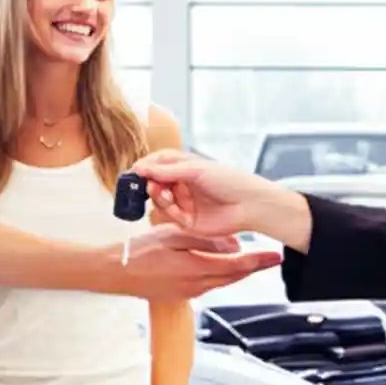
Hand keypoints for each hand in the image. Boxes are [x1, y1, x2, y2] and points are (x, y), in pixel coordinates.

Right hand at [116, 223, 281, 300]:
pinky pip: (208, 284)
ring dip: (236, 270)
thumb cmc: (139, 251)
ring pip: (221, 281)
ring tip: (250, 260)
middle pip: (233, 277)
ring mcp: (188, 292)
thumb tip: (229, 245)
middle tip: (270, 258)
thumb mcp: (172, 236)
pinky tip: (220, 266)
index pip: (236, 265)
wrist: (114, 273)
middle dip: (253, 267)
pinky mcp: (180, 294)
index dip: (258, 261)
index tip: (275, 256)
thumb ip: (202, 240)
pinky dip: (220, 274)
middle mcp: (196, 286)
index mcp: (196, 270)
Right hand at [129, 149, 279, 236]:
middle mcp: (184, 184)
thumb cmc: (229, 181)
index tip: (136, 170)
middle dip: (149, 182)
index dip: (147, 166)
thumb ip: (167, 171)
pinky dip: (166, 207)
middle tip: (145, 182)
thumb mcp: (195, 170)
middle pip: (156, 182)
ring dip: (157, 194)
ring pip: (160, 199)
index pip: (160, 163)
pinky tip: (170, 201)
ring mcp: (185, 202)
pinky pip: (169, 214)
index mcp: (187, 167)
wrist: (249, 205)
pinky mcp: (188, 221)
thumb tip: (141, 168)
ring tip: (160, 191)